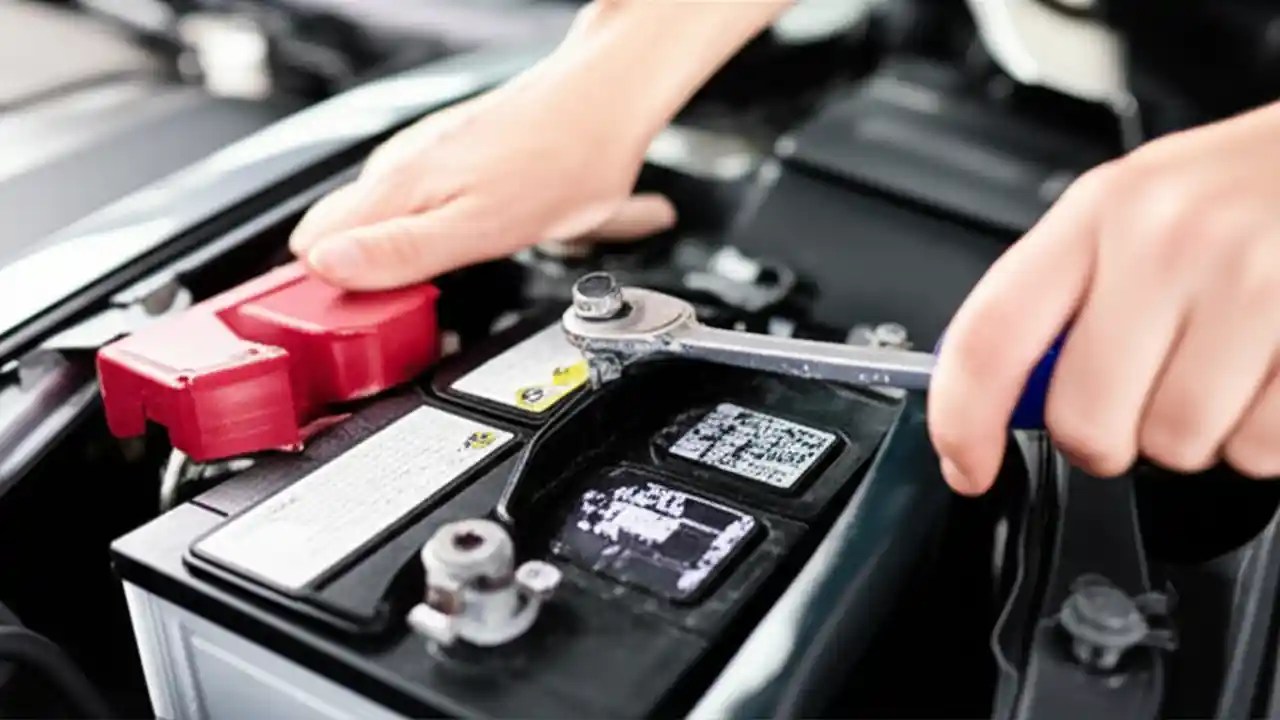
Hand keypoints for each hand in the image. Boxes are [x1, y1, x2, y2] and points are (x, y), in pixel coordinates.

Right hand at [289, 0, 793, 290]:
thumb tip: (328, 268)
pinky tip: (477, 237)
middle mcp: (395, 168)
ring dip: (407, 259)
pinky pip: (415, 209)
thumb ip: (400, 253)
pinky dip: (439, 233)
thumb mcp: (480, 230)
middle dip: (368, 280)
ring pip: (378, 225)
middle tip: (423, 300)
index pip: (309, 249)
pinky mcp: (447, 157)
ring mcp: (419, 159)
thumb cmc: (556, 165)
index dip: (336, 294)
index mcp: (392, 187)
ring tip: (459, 271)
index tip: (377, 318)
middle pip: (338, 240)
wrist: (602, 106)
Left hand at [930, 102, 1279, 492]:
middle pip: (1085, 419)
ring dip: (1195, 433)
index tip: (965, 465)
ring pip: (1174, 446)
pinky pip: (1259, 450)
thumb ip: (1065, 297)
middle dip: (1107, 435)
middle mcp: (1169, 240)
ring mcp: (1253, 286)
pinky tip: (1270, 371)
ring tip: (1225, 364)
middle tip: (1142, 392)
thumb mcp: (1138, 209)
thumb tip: (1006, 396)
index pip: (991, 336)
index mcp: (1103, 209)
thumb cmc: (1247, 192)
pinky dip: (1262, 436)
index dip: (961, 420)